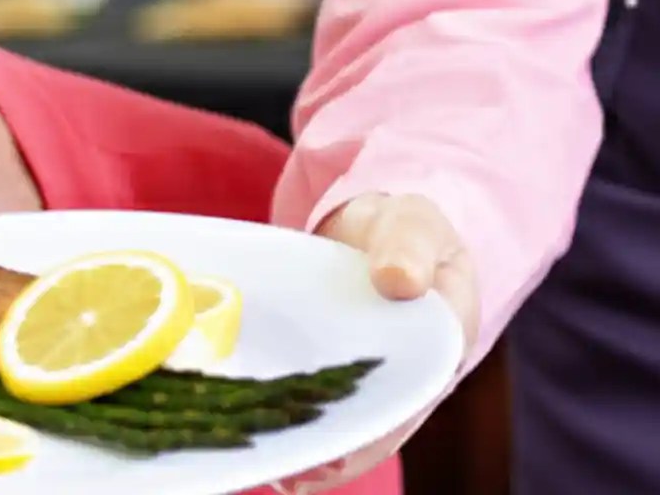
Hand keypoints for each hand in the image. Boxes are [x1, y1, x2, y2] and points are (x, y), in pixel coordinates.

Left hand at [271, 193, 479, 493]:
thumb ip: (410, 245)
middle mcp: (406, 376)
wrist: (375, 227)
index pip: (413, 393)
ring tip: (269, 473)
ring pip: (340, 422)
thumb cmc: (402, 229)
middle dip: (335, 453)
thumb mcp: (414, 223)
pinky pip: (310, 401)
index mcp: (441, 344)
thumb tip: (399, 280)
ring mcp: (365, 379)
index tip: (342, 447)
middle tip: (292, 475)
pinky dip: (283, 420)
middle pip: (374, 425)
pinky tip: (251, 442)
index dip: (380, 426)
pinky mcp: (327, 370)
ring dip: (306, 448)